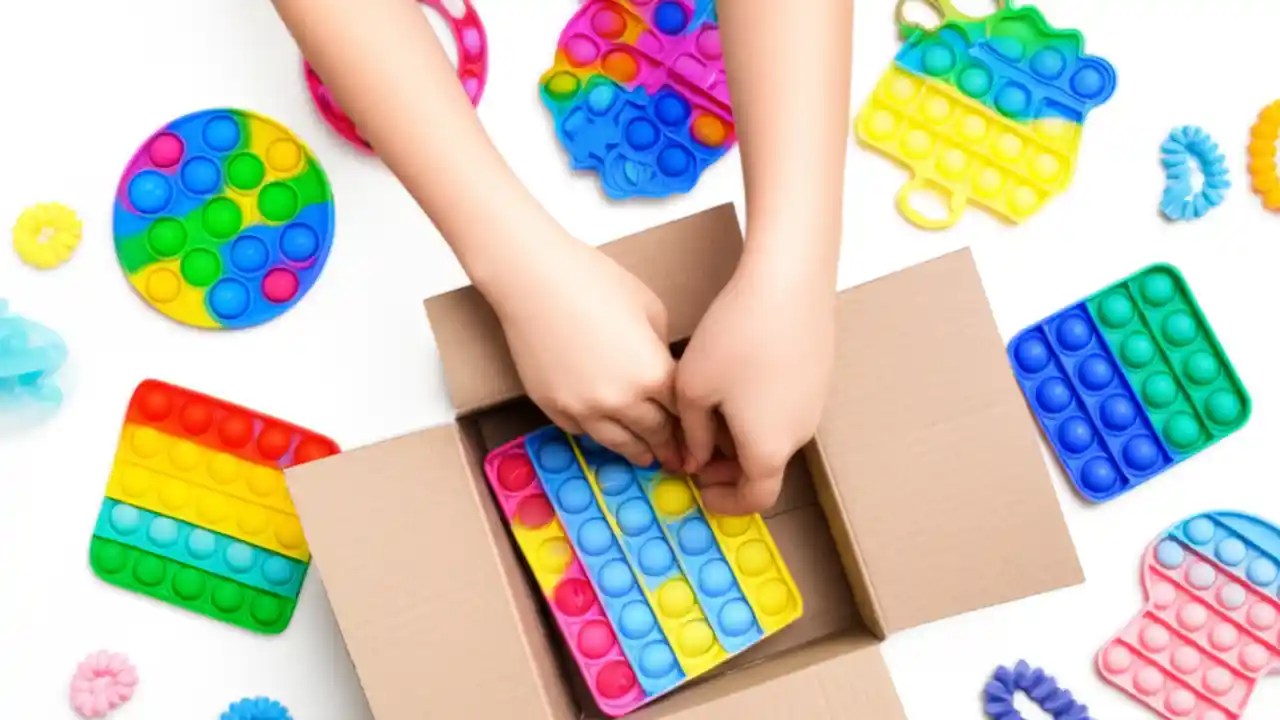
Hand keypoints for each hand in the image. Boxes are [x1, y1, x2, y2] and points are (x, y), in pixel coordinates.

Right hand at [487, 234, 681, 468]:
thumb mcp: (650, 309)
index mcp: (653, 374)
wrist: (534, 280)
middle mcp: (621, 401)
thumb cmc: (595, 281)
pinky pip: (581, 432)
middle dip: (668, 447)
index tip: (697, 436)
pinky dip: (597, 433)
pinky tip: (604, 431)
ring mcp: (583, 409)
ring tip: (645, 457)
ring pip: (617, 443)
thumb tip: (661, 368)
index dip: (690, 425)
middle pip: (653, 433)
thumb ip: (660, 350)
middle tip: (677, 459)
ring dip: (636, 452)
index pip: (681, 412)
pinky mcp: (553, 407)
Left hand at [676, 251, 834, 513]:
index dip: (726, 503)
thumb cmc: (736, 338)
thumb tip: (694, 457)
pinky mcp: (817, 377)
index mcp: (768, 448)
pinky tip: (734, 380)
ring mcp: (813, 405)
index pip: (756, 499)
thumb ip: (691, 433)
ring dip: (740, 438)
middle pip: (764, 469)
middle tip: (693, 450)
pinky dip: (758, 413)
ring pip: (773, 438)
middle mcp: (798, 434)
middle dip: (727, 468)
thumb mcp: (693, 389)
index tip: (700, 488)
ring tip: (708, 409)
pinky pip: (784, 411)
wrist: (788, 283)